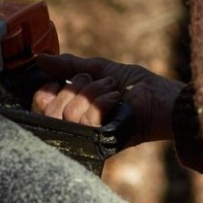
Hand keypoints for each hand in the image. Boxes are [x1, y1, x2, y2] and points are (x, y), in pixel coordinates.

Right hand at [31, 54, 185, 146]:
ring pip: (67, 115)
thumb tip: (40, 58)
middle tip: (99, 83)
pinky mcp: (100, 143)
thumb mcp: (100, 70)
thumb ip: (70, 65)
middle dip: (76, 88)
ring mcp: (87, 137)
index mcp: (72, 109)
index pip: (39, 105)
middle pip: (49, 110)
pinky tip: (117, 100)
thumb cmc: (138, 86)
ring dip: (93, 94)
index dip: (48, 88)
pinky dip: (102, 103)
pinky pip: (85, 122)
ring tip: (113, 92)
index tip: (71, 79)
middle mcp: (75, 127)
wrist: (163, 101)